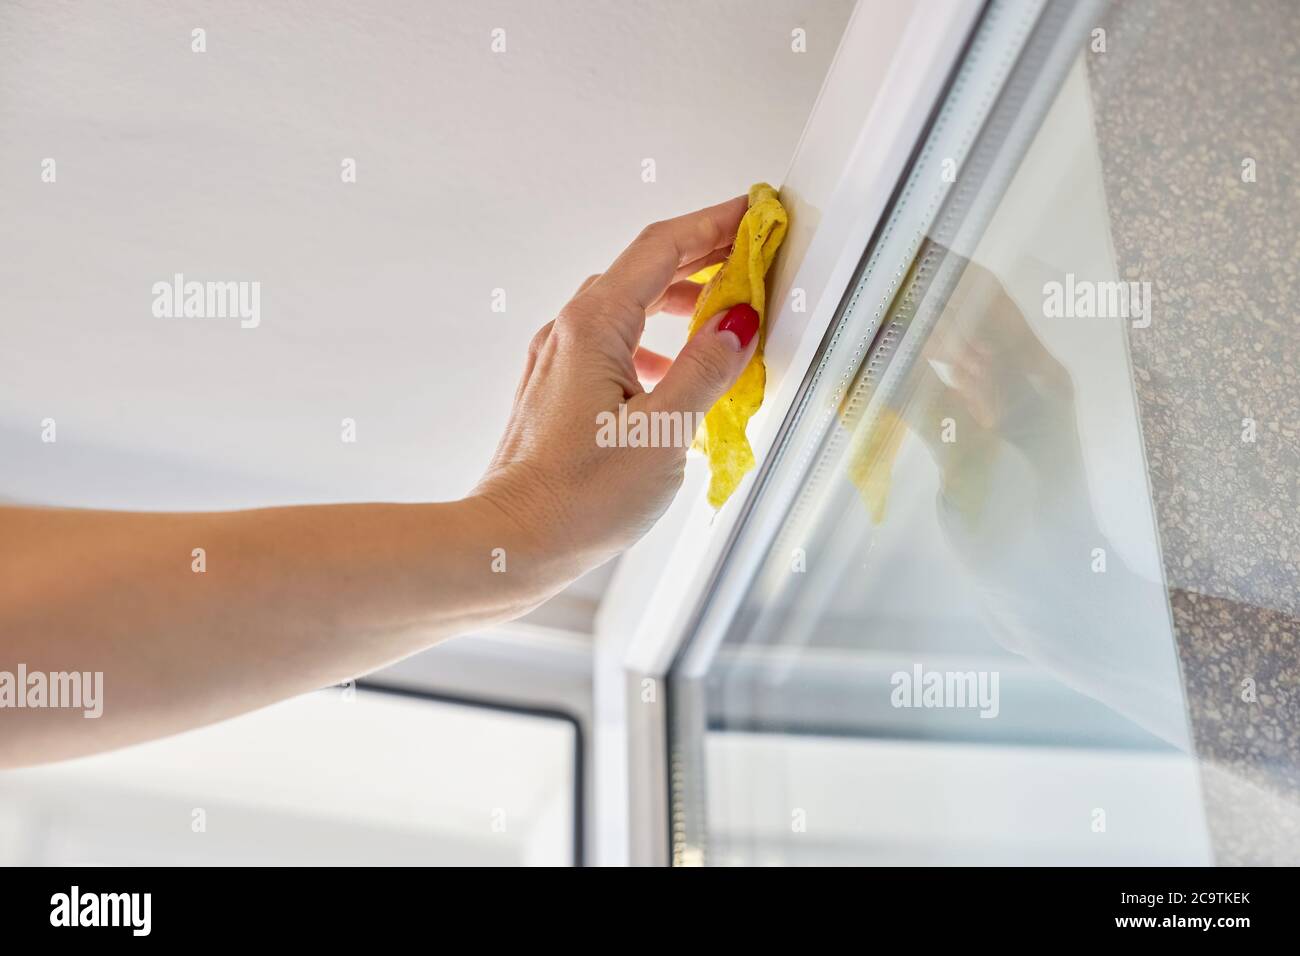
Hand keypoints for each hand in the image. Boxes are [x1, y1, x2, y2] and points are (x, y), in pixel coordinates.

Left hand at [472, 196, 760, 589]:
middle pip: (643, 270)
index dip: (714, 224)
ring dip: (677, 301)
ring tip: (722, 314)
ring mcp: (556, 361)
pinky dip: (652, 342)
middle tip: (750, 255)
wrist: (510, 543)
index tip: (754, 213)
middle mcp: (568, 332)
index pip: (662, 248)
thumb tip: (737, 324)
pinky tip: (673, 375)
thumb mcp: (665, 430)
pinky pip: (610, 344)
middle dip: (701, 257)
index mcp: (594, 325)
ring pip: (626, 307)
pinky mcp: (555, 392)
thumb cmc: (579, 497)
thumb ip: (707, 369)